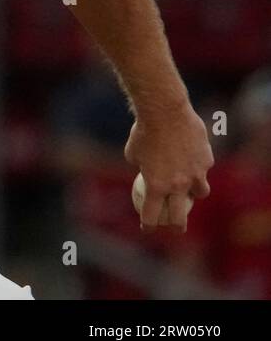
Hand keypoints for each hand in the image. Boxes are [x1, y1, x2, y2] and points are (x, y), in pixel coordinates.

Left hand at [124, 103, 212, 232]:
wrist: (165, 111)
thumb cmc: (143, 131)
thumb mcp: (133, 153)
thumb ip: (142, 167)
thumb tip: (145, 171)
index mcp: (156, 186)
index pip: (152, 214)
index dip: (149, 225)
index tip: (148, 228)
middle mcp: (178, 184)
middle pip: (180, 216)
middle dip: (178, 226)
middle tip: (176, 228)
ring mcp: (196, 173)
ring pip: (200, 192)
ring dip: (195, 193)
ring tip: (190, 190)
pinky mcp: (207, 160)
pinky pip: (204, 168)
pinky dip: (199, 166)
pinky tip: (193, 158)